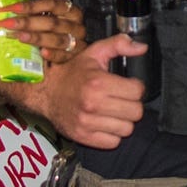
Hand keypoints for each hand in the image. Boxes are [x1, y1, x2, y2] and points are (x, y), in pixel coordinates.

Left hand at [0, 0, 85, 65]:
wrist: (75, 48)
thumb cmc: (57, 31)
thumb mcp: (48, 19)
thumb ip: (34, 15)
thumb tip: (8, 11)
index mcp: (70, 10)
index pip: (51, 4)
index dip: (30, 5)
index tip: (11, 8)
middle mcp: (75, 25)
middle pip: (51, 22)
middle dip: (27, 23)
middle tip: (7, 24)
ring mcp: (77, 42)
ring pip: (57, 39)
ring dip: (36, 38)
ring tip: (20, 36)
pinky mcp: (74, 57)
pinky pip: (63, 56)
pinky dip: (53, 54)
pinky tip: (42, 52)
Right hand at [32, 36, 146, 146]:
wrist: (45, 91)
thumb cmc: (72, 73)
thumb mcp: (94, 53)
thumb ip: (118, 45)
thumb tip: (142, 47)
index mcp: (98, 82)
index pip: (137, 91)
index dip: (136, 87)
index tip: (128, 86)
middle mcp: (92, 104)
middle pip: (135, 112)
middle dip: (132, 105)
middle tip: (122, 99)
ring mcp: (87, 123)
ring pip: (127, 129)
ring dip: (123, 121)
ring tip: (113, 111)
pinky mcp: (83, 136)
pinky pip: (113, 142)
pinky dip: (112, 134)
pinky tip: (105, 122)